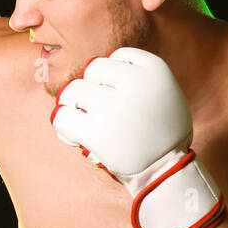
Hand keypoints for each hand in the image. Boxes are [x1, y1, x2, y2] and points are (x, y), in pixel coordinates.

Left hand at [50, 47, 225, 227]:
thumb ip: (139, 74)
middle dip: (91, 88)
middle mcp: (134, 84)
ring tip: (85, 120)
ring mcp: (113, 107)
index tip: (119, 93)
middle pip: (90, 70)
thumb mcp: (166, 91)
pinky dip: (63, 123)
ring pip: (72, 90)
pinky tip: (74, 133)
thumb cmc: (162, 131)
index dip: (112, 76)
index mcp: (155, 69)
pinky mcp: (95, 132)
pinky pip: (61, 116)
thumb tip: (93, 69)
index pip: (117, 56)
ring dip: (74, 104)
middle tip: (99, 110)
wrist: (166, 171)